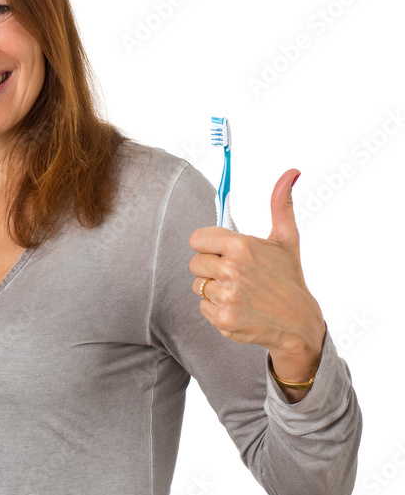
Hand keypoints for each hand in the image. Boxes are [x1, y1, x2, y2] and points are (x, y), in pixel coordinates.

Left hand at [188, 170, 324, 381]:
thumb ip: (280, 204)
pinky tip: (238, 307)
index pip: (197, 239)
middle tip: (236, 274)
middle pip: (195, 263)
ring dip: (214, 288)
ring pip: (197, 285)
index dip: (208, 246)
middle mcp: (231, 270)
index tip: (222, 252)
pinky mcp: (223, 318)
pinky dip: (216, 308)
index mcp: (241, 246)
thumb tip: (291, 172)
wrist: (299, 322)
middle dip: (211, 267)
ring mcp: (227, 296)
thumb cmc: (288, 277)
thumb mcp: (286, 239)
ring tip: (239, 291)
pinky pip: (202, 306)